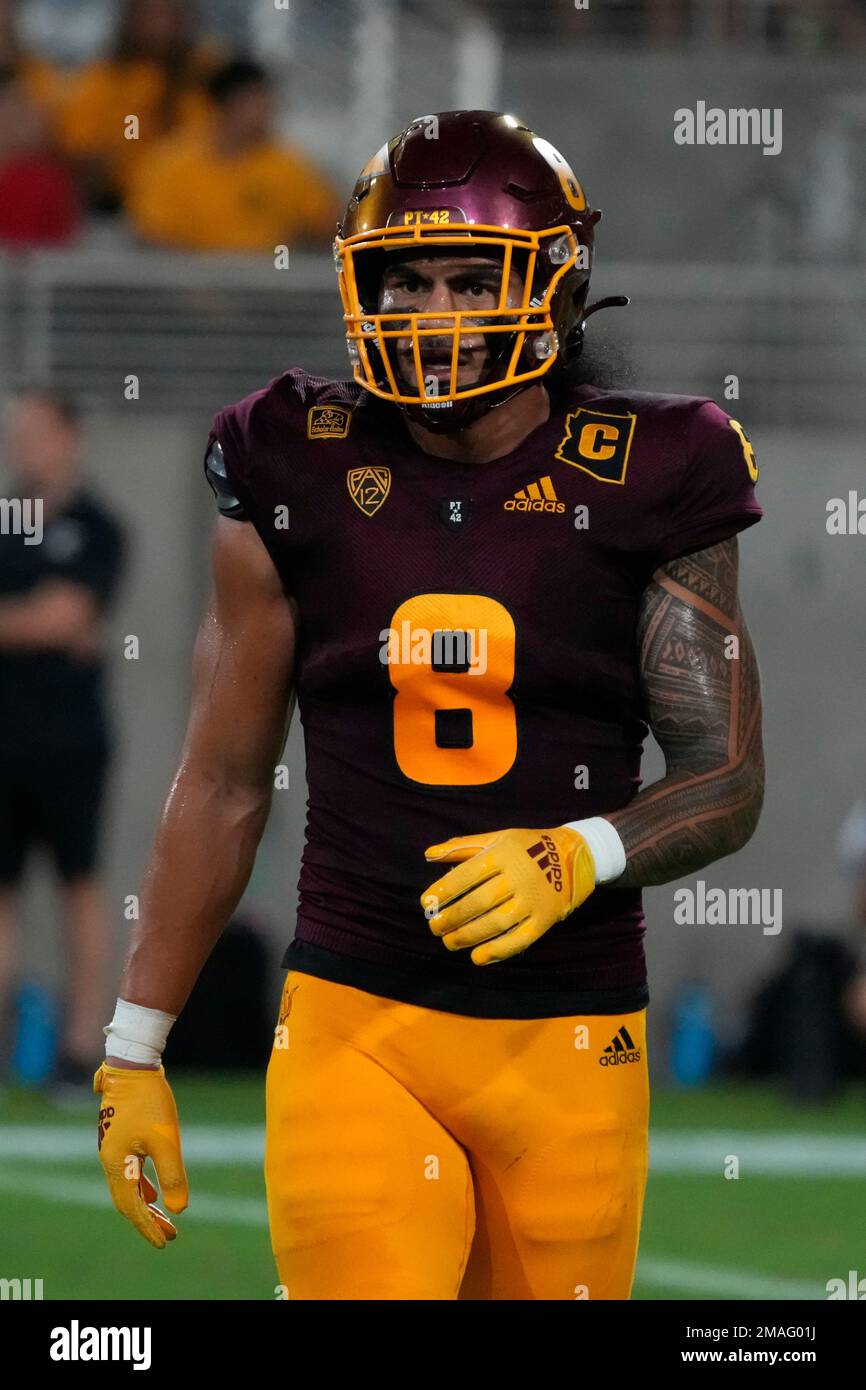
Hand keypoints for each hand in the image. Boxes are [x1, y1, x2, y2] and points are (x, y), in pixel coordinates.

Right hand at [94, 1061, 188, 1247]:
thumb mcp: (166, 1139)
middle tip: (170, 1235)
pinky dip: (142, 1186)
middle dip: (148, 1219)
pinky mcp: (120, 1137)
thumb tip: (178, 1208)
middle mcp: (109, 1159)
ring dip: (146, 1204)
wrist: (134, 1064)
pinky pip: (130, 1172)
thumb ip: (171, 1174)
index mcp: (116, 1163)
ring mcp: (113, 1147)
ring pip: (128, 1186)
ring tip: (165, 1219)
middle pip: (127, 1200)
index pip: (131, 1206)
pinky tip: (154, 1192)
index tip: (164, 1241)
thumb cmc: (150, 1100)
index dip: (147, 1226)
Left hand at [420, 825, 596, 964]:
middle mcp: (519, 876)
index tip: (426, 903)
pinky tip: (478, 957)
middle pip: (480, 901)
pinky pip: (521, 939)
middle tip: (434, 928)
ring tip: (450, 942)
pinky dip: (498, 951)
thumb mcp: (498, 838)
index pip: (468, 874)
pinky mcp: (545, 918)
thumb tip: (428, 854)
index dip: (444, 890)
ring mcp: (534, 899)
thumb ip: (463, 847)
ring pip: (498, 922)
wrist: (575, 856)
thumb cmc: (527, 846)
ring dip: (469, 936)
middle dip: (453, 917)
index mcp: (504, 854)